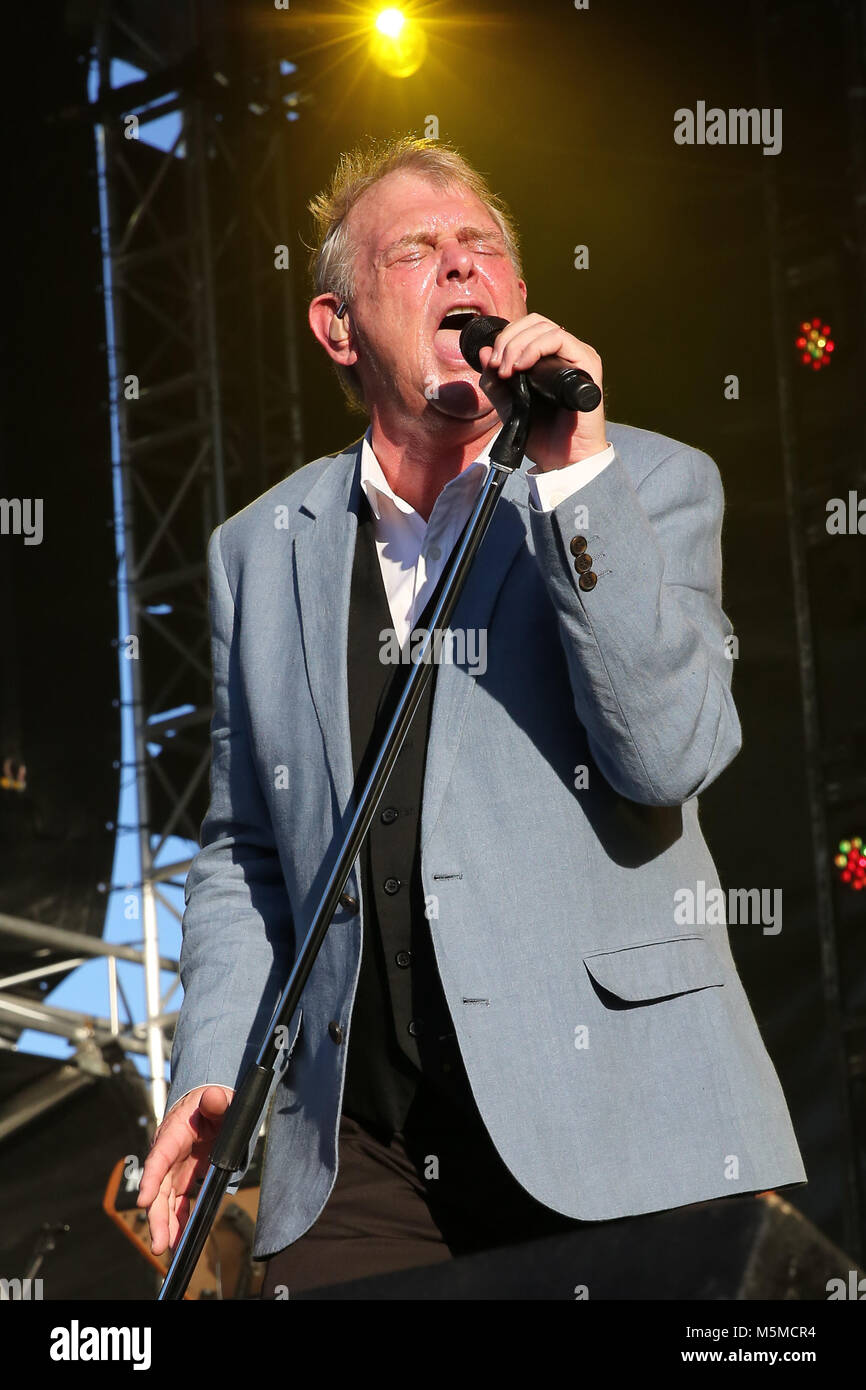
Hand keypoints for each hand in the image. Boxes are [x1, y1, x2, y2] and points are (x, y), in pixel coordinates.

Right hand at [137, 1085, 233, 1255]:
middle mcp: (169, 1155)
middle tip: (158, 1243)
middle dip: (156, 1217)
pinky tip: (181, 1239)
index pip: (159, 1157)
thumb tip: (214, 1097)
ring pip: (166, 1201)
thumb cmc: (211, 1102)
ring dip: (166, 1225)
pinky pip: (180, 1202)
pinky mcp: (185, 1177)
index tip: (143, 1201)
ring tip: (168, 1249)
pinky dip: (180, 1221)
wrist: (211, 1105)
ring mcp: (176, 1168)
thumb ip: (217, 1101)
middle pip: (158, 1188)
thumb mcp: (217, 1099)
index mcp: (174, 1134)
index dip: (150, 1179)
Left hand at [477, 313, 606, 469]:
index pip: (526, 328)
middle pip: (533, 322)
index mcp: (548, 358)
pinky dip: (535, 347)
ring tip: (508, 369)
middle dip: (508, 339)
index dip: (505, 338)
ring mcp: (577, 356)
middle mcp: (564, 353)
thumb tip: (484, 352)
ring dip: (518, 344)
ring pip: (544, 327)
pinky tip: (522, 366)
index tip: (491, 365)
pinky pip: (560, 339)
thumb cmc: (541, 435)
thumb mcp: (508, 406)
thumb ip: (495, 383)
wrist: (562, 459)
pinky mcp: (587, 363)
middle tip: (497, 366)